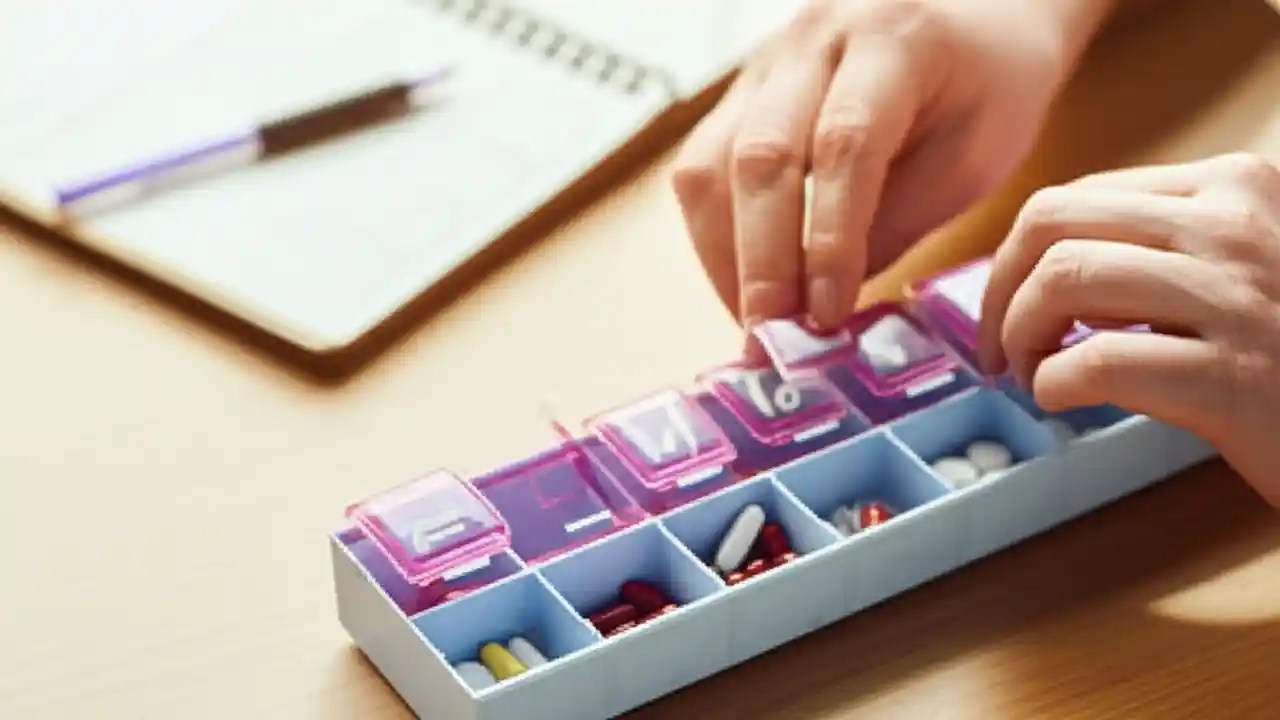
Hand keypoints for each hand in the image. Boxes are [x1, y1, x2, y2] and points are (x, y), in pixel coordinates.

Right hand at [671, 0, 1116, 339]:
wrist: (979, 4)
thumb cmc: (991, 79)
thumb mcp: (974, 154)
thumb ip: (896, 220)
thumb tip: (822, 303)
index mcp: (895, 40)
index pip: (844, 147)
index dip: (828, 241)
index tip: (825, 316)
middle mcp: (815, 37)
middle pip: (758, 155)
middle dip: (758, 261)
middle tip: (768, 338)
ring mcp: (767, 59)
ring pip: (709, 162)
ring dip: (723, 254)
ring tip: (753, 318)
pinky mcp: (743, 88)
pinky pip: (704, 163)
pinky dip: (717, 233)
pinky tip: (744, 278)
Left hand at [980, 152, 1279, 505]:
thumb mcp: (1244, 267)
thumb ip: (1164, 251)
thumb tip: (1044, 271)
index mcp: (1237, 187)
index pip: (1076, 198)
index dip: (1016, 256)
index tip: (1004, 303)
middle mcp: (1237, 226)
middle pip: (1052, 225)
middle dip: (998, 288)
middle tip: (996, 346)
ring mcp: (1239, 300)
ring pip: (1062, 280)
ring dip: (1017, 336)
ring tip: (1028, 373)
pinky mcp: (1235, 379)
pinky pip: (1096, 362)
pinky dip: (1053, 383)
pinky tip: (1061, 400)